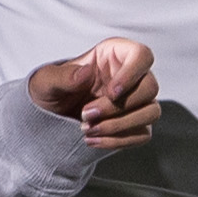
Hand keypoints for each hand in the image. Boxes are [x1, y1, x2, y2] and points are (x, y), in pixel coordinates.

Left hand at [28, 39, 162, 150]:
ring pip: (152, 112)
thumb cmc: (51, 91)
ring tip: (88, 129)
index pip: (142, 55)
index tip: (112, 93)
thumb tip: (85, 73)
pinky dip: (118, 141)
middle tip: (87, 114)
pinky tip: (93, 140)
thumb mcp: (46, 81)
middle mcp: (132, 76)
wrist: (49, 117)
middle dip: (117, 107)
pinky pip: (142, 134)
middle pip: (150, 88)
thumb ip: (63, 76)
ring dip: (119, 126)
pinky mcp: (137, 124)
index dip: (133, 74)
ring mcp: (138, 101)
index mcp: (114, 55)